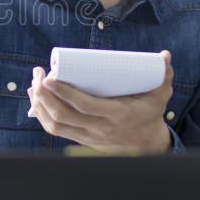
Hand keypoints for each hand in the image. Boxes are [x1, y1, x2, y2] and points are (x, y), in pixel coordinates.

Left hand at [28, 50, 173, 151]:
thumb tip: (165, 55)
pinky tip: (36, 99)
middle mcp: (98, 128)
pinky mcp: (80, 138)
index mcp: (116, 115)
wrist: (147, 144)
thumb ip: (163, 75)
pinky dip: (42, 115)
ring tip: (34, 84)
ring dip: (40, 105)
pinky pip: (56, 129)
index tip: (50, 78)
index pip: (84, 106)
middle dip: (45, 95)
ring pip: (55, 124)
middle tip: (38, 74)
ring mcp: (87, 136)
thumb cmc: (150, 113)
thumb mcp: (160, 95)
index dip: (64, 93)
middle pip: (63, 115)